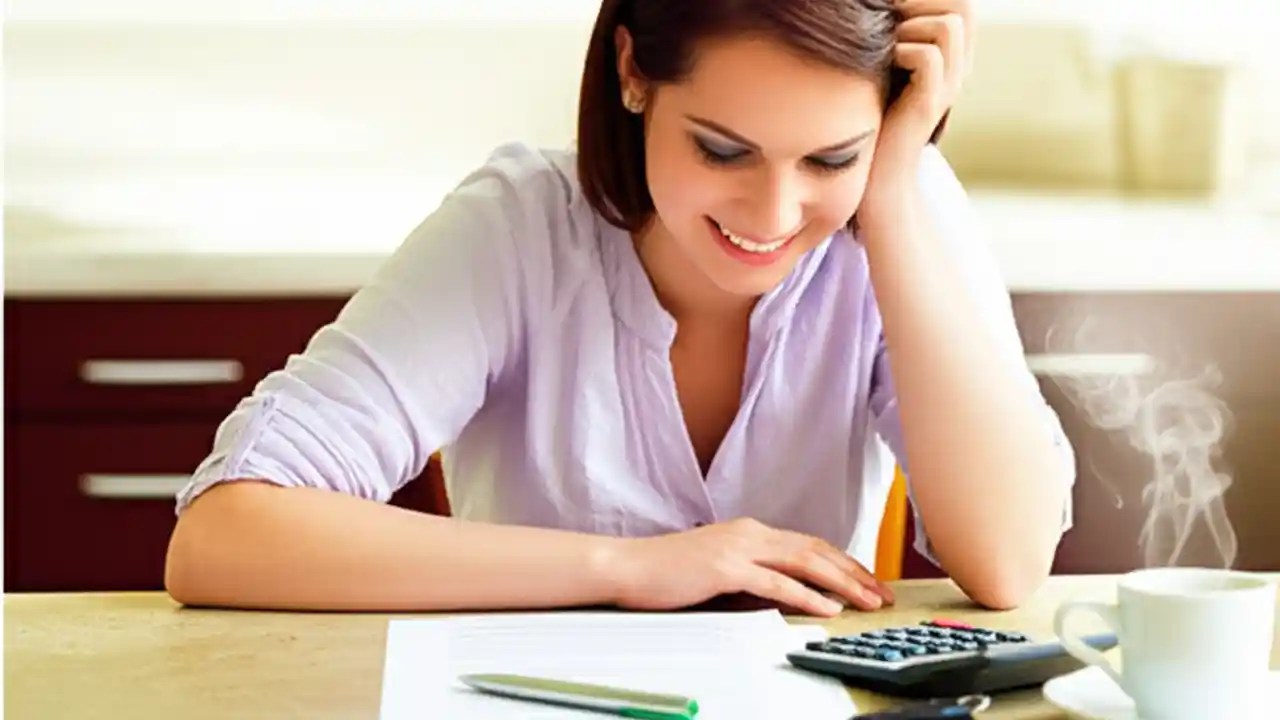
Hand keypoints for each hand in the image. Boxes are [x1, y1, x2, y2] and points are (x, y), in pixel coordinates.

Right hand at [606, 518, 894, 616]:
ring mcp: (738, 547)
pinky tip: (826, 608)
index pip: (808, 544)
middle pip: (816, 549)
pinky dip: (807, 595)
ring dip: (841, 583)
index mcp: (749, 531)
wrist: (628, 567)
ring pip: (804, 562)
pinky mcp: (725, 567)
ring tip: (866, 601)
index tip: (868, 581)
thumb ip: (751, 576)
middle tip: (882, 594)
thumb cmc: (668, 573)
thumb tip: (786, 595)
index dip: (843, 562)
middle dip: (854, 572)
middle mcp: (749, 532)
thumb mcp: (718, 570)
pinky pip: (776, 582)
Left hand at [866, 0, 975, 193]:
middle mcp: (959, 67)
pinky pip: (927, 56)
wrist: (878, 172)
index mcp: (953, 54)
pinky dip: (900, 52)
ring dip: (910, 27)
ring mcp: (949, 85)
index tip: (895, 9)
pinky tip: (885, 67)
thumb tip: (888, 3)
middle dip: (921, 4)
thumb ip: (898, 34)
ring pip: (948, 26)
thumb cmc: (873, 113)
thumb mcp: (887, 64)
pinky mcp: (931, 103)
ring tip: (887, 49)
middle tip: (890, 22)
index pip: (962, 2)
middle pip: (962, 6)